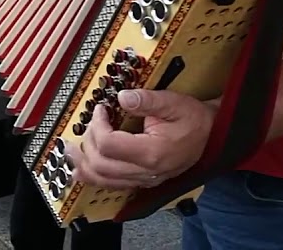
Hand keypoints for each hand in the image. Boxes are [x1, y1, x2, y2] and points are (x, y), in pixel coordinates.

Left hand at [66, 89, 216, 190]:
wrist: (211, 135)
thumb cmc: (194, 120)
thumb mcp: (173, 102)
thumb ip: (146, 100)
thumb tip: (122, 97)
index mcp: (153, 152)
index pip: (109, 145)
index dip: (98, 125)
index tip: (101, 110)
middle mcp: (146, 171)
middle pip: (101, 165)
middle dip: (87, 143)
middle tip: (87, 125)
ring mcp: (144, 179)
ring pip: (103, 180)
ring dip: (83, 165)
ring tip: (70, 151)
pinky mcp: (142, 180)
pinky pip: (112, 184)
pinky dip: (94, 176)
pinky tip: (83, 168)